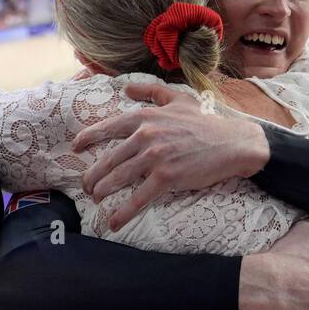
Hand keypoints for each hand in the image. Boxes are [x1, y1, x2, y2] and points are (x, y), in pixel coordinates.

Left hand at [73, 81, 270, 231]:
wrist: (233, 143)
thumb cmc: (205, 122)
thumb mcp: (177, 99)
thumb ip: (151, 91)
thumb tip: (127, 87)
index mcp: (145, 118)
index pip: (107, 127)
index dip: (88, 138)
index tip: (76, 146)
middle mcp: (145, 136)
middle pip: (108, 159)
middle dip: (92, 175)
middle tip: (85, 185)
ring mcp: (155, 157)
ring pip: (118, 178)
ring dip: (102, 191)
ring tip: (94, 199)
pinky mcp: (166, 178)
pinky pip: (139, 198)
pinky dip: (123, 212)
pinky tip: (113, 222)